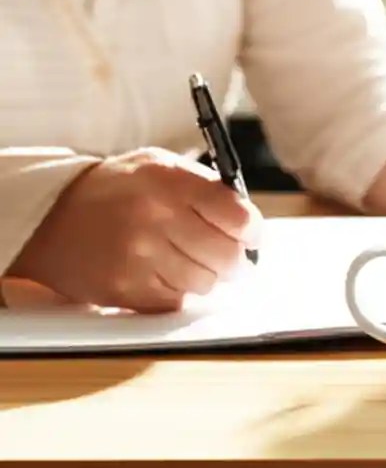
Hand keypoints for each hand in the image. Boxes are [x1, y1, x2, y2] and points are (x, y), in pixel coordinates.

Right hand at [10, 147, 262, 310]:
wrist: (50, 217)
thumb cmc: (117, 190)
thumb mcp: (160, 167)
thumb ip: (207, 187)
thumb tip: (248, 220)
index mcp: (171, 184)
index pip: (239, 218)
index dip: (253, 232)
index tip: (252, 237)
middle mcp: (156, 219)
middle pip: (228, 257)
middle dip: (236, 261)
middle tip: (231, 259)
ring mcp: (140, 257)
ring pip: (206, 283)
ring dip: (205, 276)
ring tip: (187, 261)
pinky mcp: (126, 289)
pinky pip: (176, 301)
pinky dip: (177, 291)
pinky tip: (161, 273)